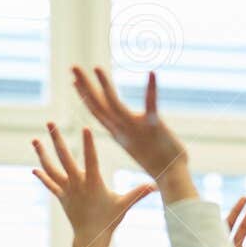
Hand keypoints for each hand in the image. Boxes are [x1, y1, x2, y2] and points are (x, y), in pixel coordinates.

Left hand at [32, 123, 154, 246]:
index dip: (88, 144)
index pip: (91, 159)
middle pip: (65, 158)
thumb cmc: (109, 221)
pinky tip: (35, 168)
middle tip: (50, 123)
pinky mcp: (62, 197)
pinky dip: (42, 176)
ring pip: (52, 168)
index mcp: (93, 182)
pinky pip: (50, 184)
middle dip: (57, 140)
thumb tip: (156, 186)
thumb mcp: (124, 205)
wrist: (91, 238)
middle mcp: (77, 183)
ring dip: (43, 154)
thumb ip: (139, 193)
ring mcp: (67, 190)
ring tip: (35, 140)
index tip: (85, 128)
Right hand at [72, 67, 192, 202]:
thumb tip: (133, 126)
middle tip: (73, 68)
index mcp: (119, 134)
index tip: (74, 83)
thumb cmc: (160, 164)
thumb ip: (132, 134)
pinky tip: (152, 73)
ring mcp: (136, 128)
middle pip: (99, 105)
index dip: (86, 97)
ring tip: (96, 68)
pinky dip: (152, 89)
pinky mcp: (154, 126)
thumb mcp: (138, 145)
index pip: (98, 113)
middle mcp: (123, 130)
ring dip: (104, 85)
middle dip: (85, 86)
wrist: (172, 178)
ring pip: (114, 103)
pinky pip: (151, 104)